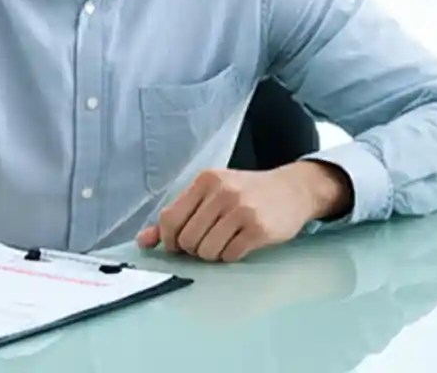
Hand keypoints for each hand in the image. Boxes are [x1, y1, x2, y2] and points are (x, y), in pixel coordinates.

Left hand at [135, 162, 353, 261]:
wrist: (292, 190)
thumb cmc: (247, 193)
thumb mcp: (211, 194)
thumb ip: (178, 215)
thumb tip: (144, 241)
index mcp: (205, 180)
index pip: (170, 219)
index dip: (170, 239)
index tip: (179, 244)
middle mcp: (222, 192)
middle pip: (187, 239)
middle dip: (194, 249)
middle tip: (209, 241)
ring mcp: (241, 209)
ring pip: (206, 251)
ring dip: (212, 255)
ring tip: (225, 242)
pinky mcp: (258, 228)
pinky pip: (229, 255)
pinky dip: (230, 256)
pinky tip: (240, 244)